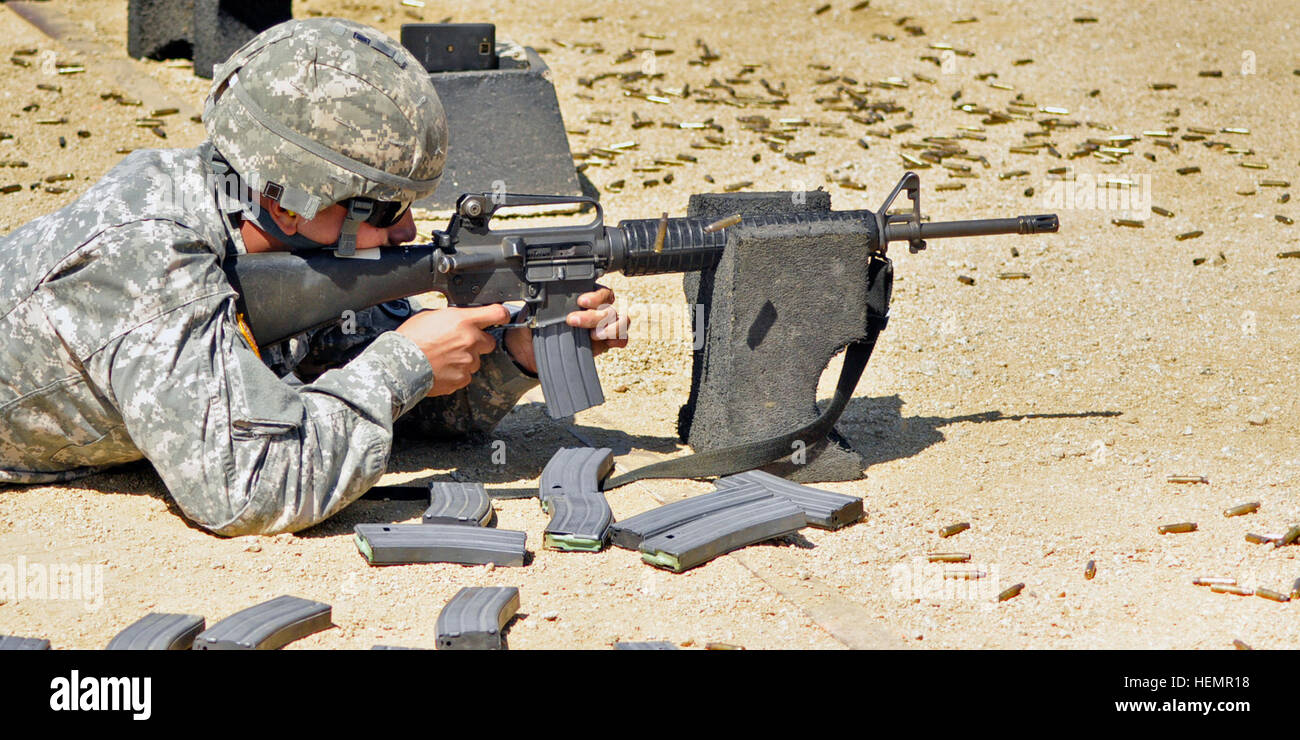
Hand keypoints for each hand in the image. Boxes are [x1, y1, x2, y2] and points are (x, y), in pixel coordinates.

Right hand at [394, 305, 507, 395]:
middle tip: (458, 344)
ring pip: (475, 361)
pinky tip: (441, 369)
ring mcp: (468, 362)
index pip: (496, 313)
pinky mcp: (462, 379)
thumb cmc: (410, 339)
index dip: (501, 314)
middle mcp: (470, 341)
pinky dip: (457, 373)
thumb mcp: (430, 316)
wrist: (399, 364)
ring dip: (465, 359)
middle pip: (488, 342)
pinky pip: (465, 375)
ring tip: (443, 358)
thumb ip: (452, 317)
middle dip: (477, 343)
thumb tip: (460, 319)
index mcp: (463, 321)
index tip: (502, 316)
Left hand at [504, 285, 630, 374]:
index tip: (580, 302)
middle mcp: (598, 310)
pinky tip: (605, 341)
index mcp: (585, 298)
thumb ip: (540, 305)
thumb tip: (538, 298)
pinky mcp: (607, 343)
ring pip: (622, 320)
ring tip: (593, 335)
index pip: (601, 292)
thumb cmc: (538, 325)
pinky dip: (618, 339)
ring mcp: (605, 326)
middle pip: (608, 308)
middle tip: (573, 321)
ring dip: (610, 328)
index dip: (595, 296)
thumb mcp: (536, 313)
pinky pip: (622, 338)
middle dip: (592, 316)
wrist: (534, 349)